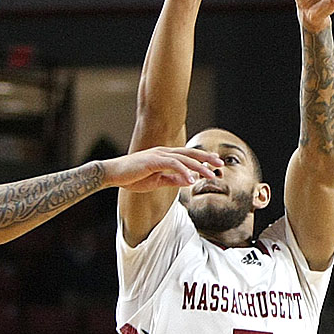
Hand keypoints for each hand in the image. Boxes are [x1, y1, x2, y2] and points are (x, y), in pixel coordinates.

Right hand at [103, 146, 222, 191]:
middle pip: (190, 153)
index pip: (187, 155)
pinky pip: (172, 165)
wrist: (113, 174)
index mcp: (165, 155)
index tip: (215, 163)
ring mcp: (158, 155)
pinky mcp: (153, 160)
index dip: (202, 158)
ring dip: (199, 167)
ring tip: (210, 175)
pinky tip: (191, 180)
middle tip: (220, 163)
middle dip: (206, 158)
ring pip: (184, 159)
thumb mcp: (156, 181)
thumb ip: (173, 180)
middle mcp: (164, 152)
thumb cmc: (132, 177)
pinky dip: (183, 171)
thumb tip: (189, 181)